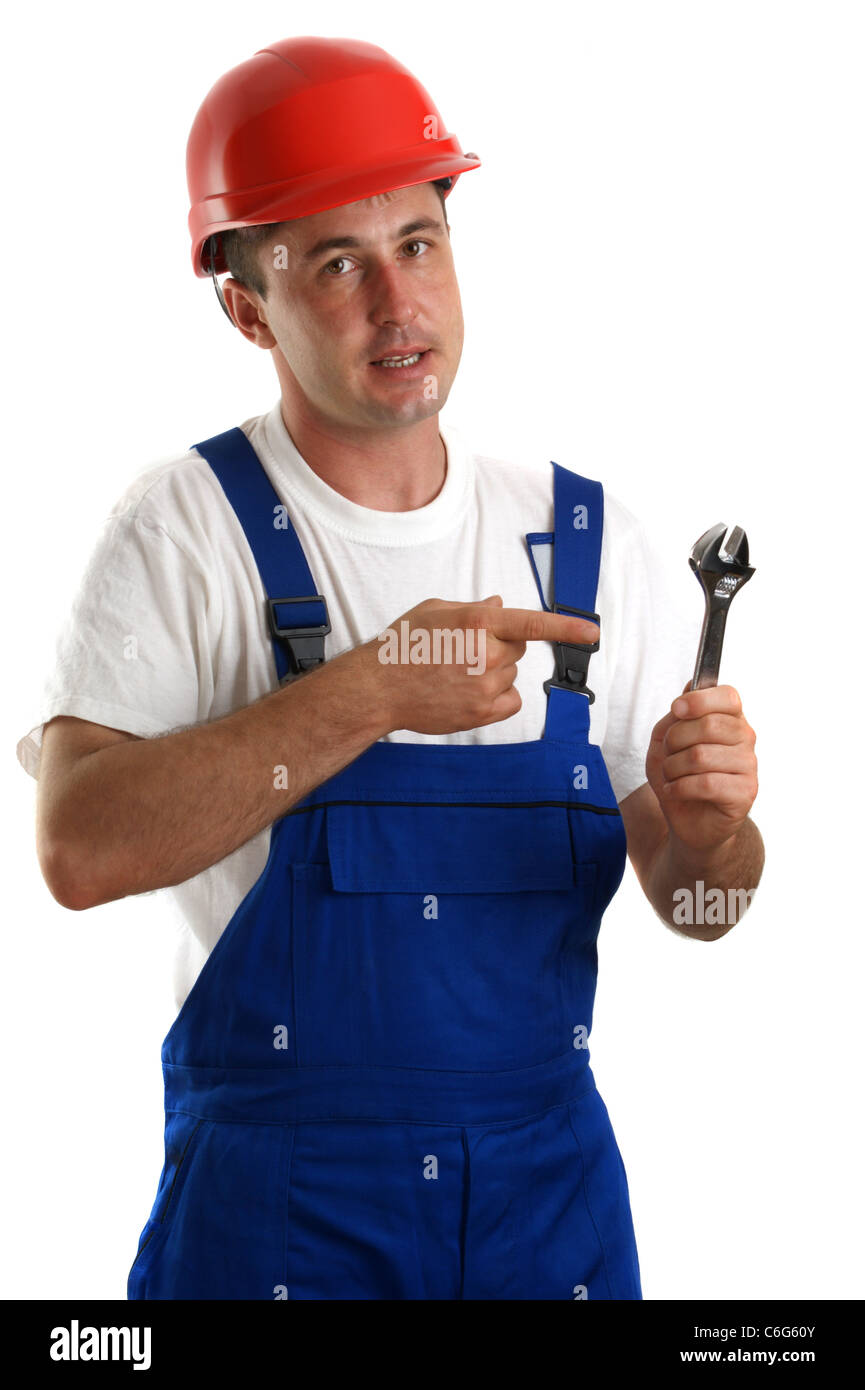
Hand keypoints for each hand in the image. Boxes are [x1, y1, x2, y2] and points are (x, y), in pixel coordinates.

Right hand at [362, 594, 599, 735]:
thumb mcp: (435, 611)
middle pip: (518, 648)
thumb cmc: (402, 645)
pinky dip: (498, 695)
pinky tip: (469, 691)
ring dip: (493, 672)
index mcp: (477, 622)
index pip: (532, 623)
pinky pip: (511, 700)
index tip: (592, 632)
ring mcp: (485, 685)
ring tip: (456, 673)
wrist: (378, 688)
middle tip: (464, 651)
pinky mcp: (482, 712)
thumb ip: (474, 608)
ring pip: (511, 674)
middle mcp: (485, 653)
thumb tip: (501, 605)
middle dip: (499, 646)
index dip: (566, 627)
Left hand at [645, 682, 757, 852]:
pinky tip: (675, 791)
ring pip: (701, 756)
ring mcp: (749, 766)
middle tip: (669, 754)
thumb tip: (692, 685)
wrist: (688, 821)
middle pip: (709, 725)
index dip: (700, 699)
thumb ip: (676, 715)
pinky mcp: (745, 794)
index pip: (728, 696)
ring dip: (673, 768)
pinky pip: (705, 784)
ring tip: (672, 776)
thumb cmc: (679, 777)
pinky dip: (679, 788)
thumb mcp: (664, 742)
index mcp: (730, 720)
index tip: (677, 709)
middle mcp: (745, 739)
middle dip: (675, 739)